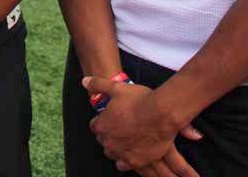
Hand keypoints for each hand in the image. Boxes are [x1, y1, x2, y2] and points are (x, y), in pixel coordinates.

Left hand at [83, 77, 201, 176]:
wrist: (162, 114)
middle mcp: (109, 142)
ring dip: (117, 148)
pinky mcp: (135, 162)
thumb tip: (85, 81)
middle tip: (121, 126)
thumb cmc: (140, 100)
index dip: (102, 120)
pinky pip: (124, 165)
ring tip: (126, 140)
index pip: (95, 126)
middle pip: (103, 140)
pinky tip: (133, 152)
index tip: (111, 117)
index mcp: (102, 125)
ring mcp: (122, 153)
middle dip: (109, 134)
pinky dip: (127, 159)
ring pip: (112, 154)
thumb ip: (98, 84)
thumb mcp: (117, 87)